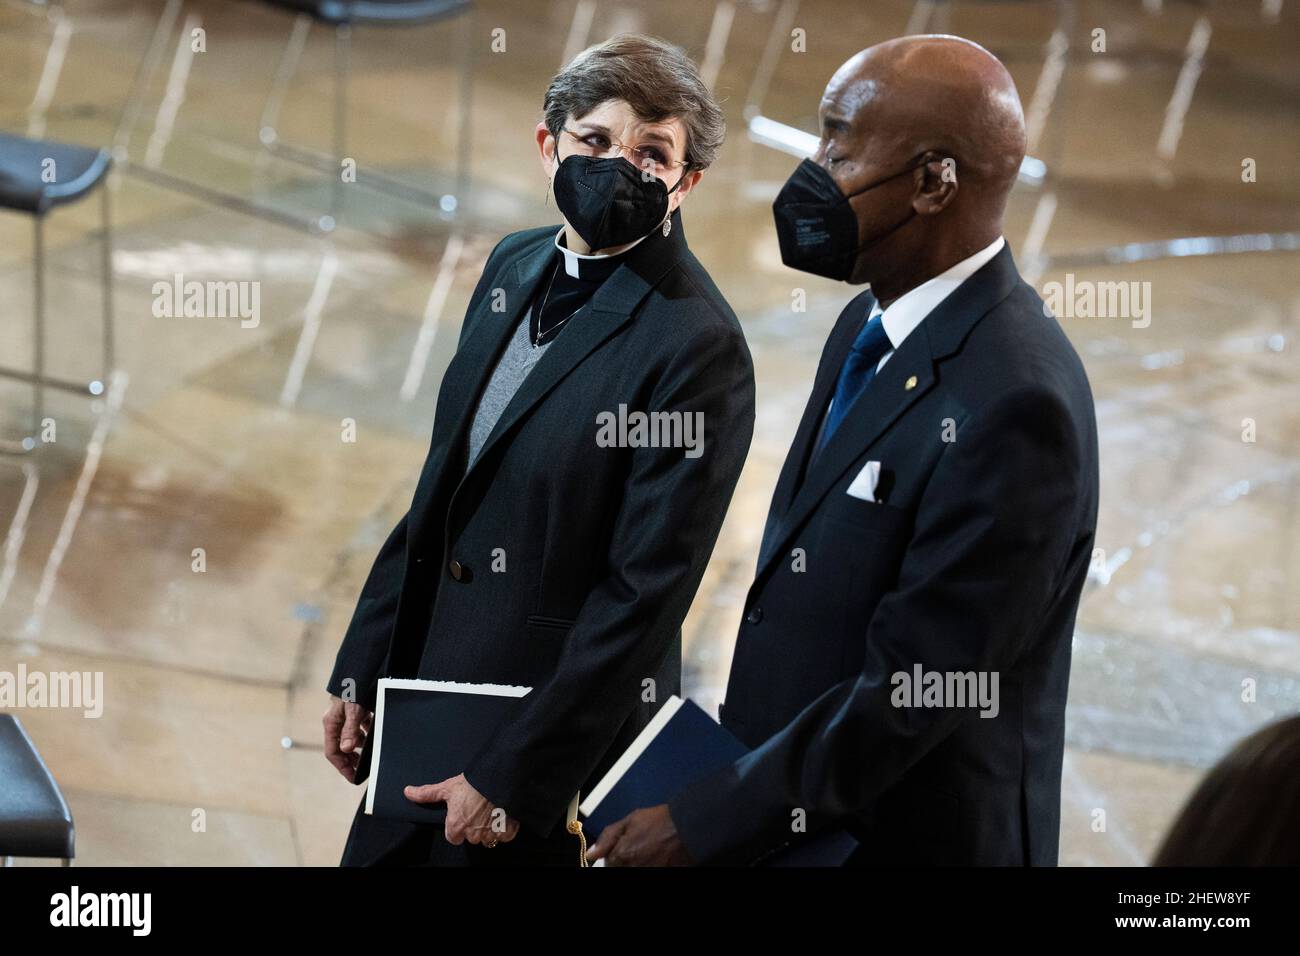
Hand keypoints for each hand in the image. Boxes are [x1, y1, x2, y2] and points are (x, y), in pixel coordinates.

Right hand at [322, 694, 372, 782]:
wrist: (359, 668)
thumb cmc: (353, 688)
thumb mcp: (353, 710)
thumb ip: (350, 730)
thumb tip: (347, 749)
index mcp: (331, 723)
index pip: (332, 752)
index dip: (342, 767)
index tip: (353, 777)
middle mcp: (336, 721)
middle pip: (341, 747)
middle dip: (350, 760)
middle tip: (362, 770)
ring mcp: (345, 716)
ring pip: (351, 737)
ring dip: (359, 747)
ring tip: (369, 756)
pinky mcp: (355, 710)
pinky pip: (359, 726)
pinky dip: (366, 733)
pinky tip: (374, 736)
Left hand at [405, 773, 520, 846]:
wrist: (498, 777)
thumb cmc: (472, 783)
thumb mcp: (447, 787)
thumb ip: (427, 794)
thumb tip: (407, 792)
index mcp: (456, 827)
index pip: (453, 837)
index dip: (456, 826)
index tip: (462, 815)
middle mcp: (472, 834)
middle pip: (471, 837)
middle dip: (474, 827)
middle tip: (477, 810)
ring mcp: (491, 834)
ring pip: (488, 838)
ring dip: (489, 828)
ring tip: (490, 810)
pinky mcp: (507, 831)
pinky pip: (504, 835)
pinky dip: (505, 828)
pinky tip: (502, 814)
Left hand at [586, 804, 692, 865]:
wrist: (688, 825)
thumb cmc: (661, 820)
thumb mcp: (631, 820)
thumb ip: (608, 837)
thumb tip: (591, 854)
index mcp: (623, 855)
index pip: (609, 864)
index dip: (615, 854)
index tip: (623, 846)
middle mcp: (634, 868)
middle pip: (621, 869)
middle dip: (626, 860)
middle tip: (638, 848)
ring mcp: (650, 872)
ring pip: (634, 870)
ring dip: (638, 863)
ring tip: (649, 852)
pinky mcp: (663, 873)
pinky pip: (650, 871)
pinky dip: (651, 864)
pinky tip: (658, 857)